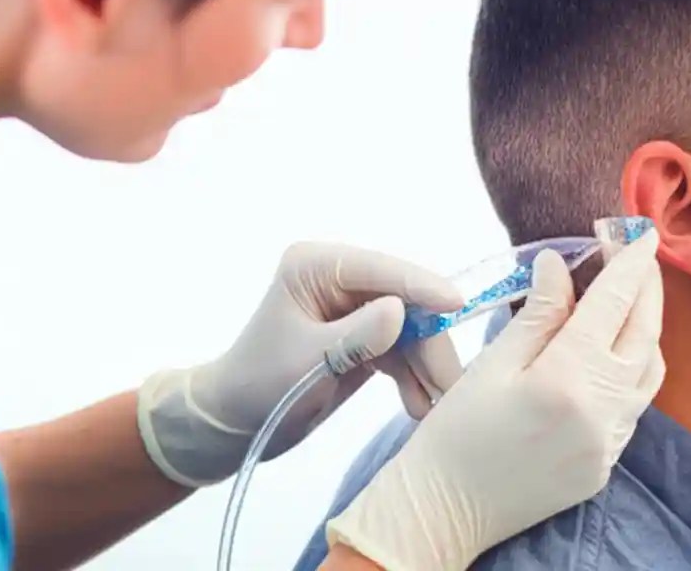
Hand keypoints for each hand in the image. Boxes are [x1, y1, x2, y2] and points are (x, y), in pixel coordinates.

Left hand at [136, 242, 465, 486]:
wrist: (233, 424)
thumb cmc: (258, 386)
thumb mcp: (307, 363)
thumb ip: (356, 336)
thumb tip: (403, 310)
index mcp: (315, 266)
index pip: (380, 270)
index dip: (420, 287)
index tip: (456, 305)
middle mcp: (338, 279)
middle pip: (404, 301)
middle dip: (428, 343)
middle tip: (448, 387)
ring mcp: (353, 308)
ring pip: (409, 329)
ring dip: (425, 366)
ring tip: (434, 407)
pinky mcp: (362, 337)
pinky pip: (400, 350)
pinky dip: (413, 376)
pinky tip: (418, 404)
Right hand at [324, 230, 664, 570]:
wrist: (445, 509)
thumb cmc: (456, 433)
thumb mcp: (493, 363)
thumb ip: (538, 313)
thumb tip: (559, 265)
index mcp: (569, 378)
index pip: (615, 304)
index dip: (630, 264)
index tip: (639, 234)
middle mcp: (602, 412)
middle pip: (645, 335)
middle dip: (647, 291)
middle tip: (637, 258)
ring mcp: (609, 444)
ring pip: (648, 373)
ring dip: (644, 331)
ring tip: (624, 302)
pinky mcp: (605, 465)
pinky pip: (633, 408)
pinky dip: (629, 372)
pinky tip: (605, 356)